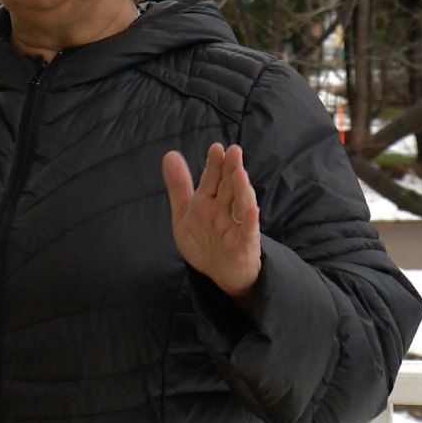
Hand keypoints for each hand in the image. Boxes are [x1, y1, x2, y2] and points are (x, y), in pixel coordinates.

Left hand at [161, 143, 261, 307]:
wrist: (220, 274)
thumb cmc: (205, 241)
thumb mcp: (185, 213)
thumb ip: (179, 186)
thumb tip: (170, 154)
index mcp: (208, 202)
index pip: (212, 179)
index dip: (214, 164)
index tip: (216, 148)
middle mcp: (224, 210)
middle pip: (228, 187)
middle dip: (230, 169)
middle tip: (233, 151)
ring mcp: (235, 226)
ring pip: (240, 204)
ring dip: (241, 189)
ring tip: (240, 173)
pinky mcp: (244, 243)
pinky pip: (248, 230)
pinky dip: (249, 220)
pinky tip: (251, 208)